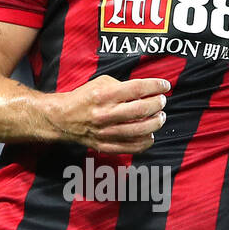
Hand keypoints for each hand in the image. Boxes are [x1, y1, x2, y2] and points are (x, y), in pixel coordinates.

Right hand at [44, 75, 169, 153]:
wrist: (63, 118)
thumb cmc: (85, 97)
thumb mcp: (101, 83)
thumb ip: (123, 86)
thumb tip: (148, 90)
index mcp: (104, 95)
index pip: (137, 88)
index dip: (155, 86)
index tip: (164, 86)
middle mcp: (105, 114)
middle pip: (141, 109)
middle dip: (158, 104)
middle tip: (162, 102)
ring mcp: (105, 132)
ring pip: (140, 130)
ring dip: (156, 123)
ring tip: (160, 117)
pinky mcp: (105, 145)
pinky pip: (132, 147)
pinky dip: (146, 142)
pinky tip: (150, 135)